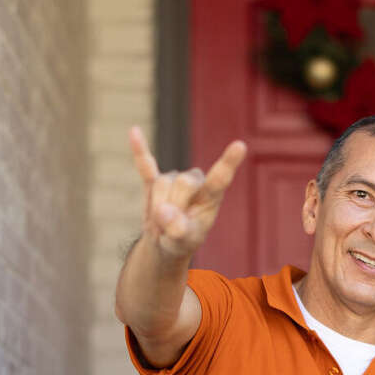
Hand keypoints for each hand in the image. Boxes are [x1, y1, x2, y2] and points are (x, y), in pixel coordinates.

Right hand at [129, 126, 246, 259]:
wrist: (164, 240)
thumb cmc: (183, 240)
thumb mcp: (184, 243)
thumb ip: (178, 231)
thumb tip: (163, 211)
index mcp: (211, 196)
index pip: (221, 177)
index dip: (229, 162)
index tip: (240, 146)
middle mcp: (195, 181)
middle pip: (183, 183)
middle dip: (174, 207)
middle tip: (171, 227)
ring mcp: (174, 178)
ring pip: (162, 184)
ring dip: (158, 207)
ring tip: (162, 223)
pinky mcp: (153, 179)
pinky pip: (145, 164)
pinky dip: (139, 150)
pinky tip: (134, 131)